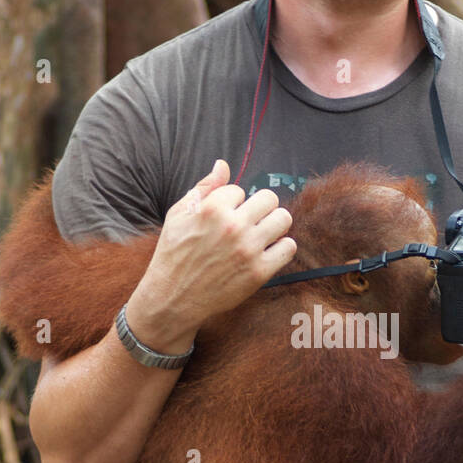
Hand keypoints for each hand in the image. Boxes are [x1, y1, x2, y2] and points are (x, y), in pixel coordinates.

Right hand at [126, 160, 296, 348]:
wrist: (173, 297)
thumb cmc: (174, 254)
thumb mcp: (179, 215)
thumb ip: (204, 188)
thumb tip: (223, 165)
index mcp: (213, 209)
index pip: (240, 190)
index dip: (233, 202)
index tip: (224, 217)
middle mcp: (233, 226)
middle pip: (269, 199)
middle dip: (260, 207)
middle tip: (250, 221)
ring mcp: (248, 249)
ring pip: (283, 219)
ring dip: (274, 224)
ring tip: (262, 233)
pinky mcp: (259, 272)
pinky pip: (289, 247)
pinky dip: (281, 247)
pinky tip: (267, 251)